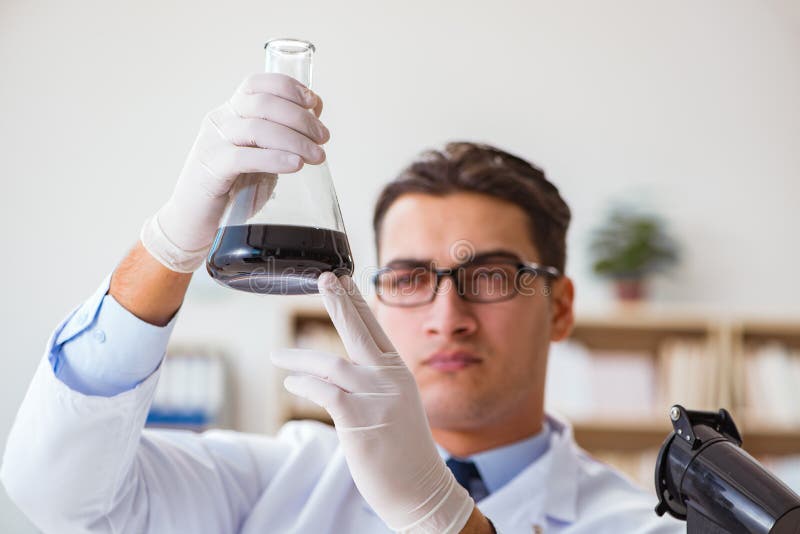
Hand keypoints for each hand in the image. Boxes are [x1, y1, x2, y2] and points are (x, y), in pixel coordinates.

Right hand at [141, 73, 329, 271]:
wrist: (197, 221)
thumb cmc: (234, 189)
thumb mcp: (262, 155)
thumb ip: (281, 137)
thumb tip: (315, 117)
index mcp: (232, 112)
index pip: (257, 84)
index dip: (289, 88)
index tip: (314, 103)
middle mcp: (220, 120)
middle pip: (263, 104)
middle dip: (301, 118)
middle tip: (323, 138)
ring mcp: (213, 143)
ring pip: (257, 128)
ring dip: (295, 140)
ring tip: (317, 156)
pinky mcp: (211, 169)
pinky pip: (244, 157)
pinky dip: (275, 159)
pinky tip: (296, 165)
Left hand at [271, 273, 473, 532]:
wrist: (420, 491)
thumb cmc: (403, 452)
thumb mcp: (395, 407)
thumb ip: (373, 383)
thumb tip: (336, 369)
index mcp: (399, 373)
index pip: (375, 328)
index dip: (357, 302)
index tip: (343, 278)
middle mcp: (390, 379)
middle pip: (360, 329)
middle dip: (340, 301)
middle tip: (324, 277)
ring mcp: (376, 397)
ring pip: (331, 362)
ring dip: (299, 357)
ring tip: (275, 356)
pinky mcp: (359, 419)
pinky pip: (323, 392)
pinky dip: (303, 384)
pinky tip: (290, 383)